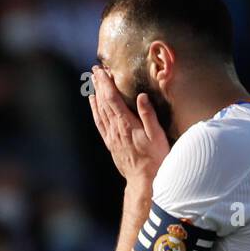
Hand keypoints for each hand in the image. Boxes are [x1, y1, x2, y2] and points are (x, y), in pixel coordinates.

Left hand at [89, 66, 168, 184]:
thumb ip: (148, 115)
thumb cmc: (155, 158)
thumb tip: (141, 96)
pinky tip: (93, 103)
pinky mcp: (110, 143)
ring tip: (92, 81)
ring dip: (95, 94)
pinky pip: (99, 122)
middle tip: (94, 70)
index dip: (106, 83)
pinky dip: (94, 110)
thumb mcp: (157, 136)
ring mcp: (111, 136)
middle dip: (99, 84)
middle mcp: (115, 129)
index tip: (102, 70)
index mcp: (126, 124)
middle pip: (103, 102)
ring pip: (99, 111)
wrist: (143, 180)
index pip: (112, 99)